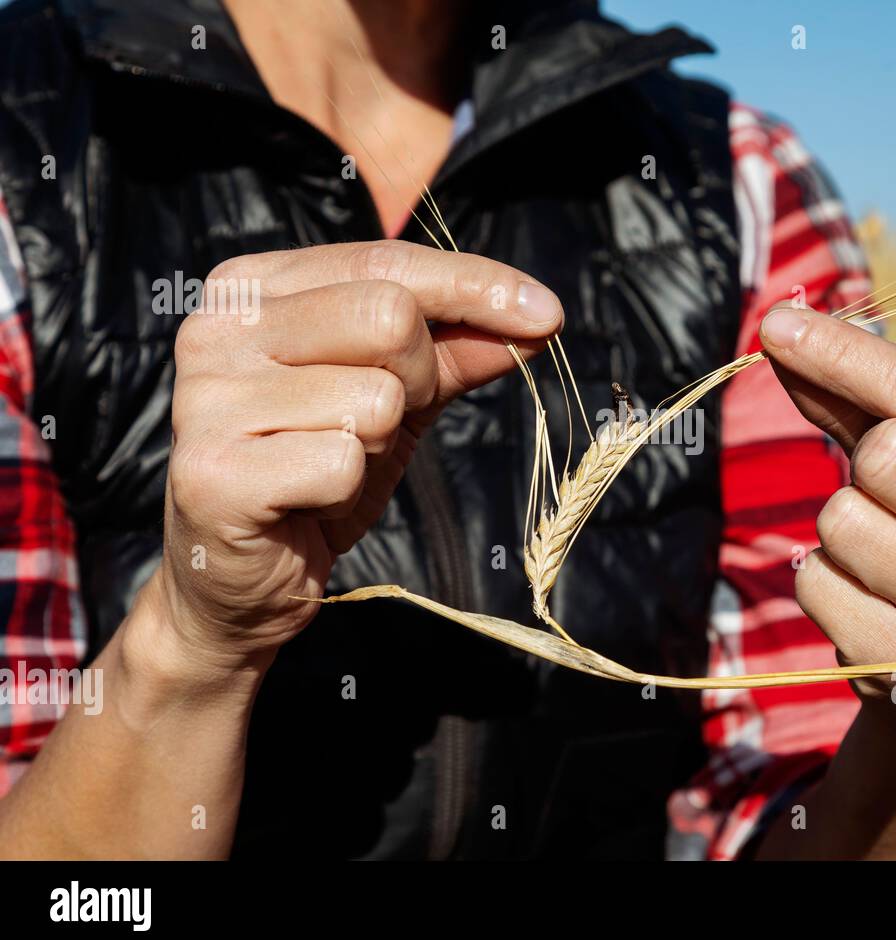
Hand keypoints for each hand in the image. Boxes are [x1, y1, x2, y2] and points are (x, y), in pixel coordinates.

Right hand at [150, 240, 561, 676]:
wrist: (238, 582)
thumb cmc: (314, 475)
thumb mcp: (397, 400)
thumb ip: (456, 352)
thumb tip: (537, 320)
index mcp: (251, 289)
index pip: (385, 260)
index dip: (475, 285)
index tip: (546, 314)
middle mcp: (217, 328)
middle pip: (387, 316)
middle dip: (419, 378)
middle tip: (383, 427)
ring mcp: (206, 398)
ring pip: (374, 397)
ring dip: (378, 444)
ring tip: (329, 466)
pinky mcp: (213, 472)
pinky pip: (341, 463)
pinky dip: (344, 492)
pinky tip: (304, 502)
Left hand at [760, 307, 895, 745]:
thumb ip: (862, 397)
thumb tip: (783, 329)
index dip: (844, 353)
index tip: (777, 324)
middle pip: (887, 453)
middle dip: (863, 465)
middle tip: (891, 499)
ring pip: (841, 519)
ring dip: (840, 529)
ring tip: (882, 558)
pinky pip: (813, 581)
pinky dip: (821, 581)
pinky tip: (867, 601)